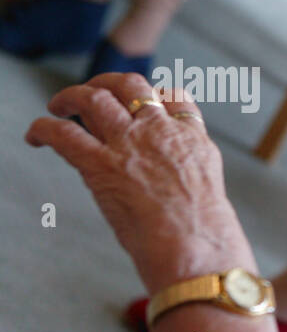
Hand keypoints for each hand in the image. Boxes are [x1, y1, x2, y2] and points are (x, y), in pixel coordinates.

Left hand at [25, 73, 254, 294]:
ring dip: (71, 97)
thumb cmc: (206, 237)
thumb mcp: (206, 193)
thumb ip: (183, 178)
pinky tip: (36, 137)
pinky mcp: (101, 165)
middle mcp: (162, 132)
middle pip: (132, 85)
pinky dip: (43, 130)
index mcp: (193, 140)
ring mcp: (131, 144)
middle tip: (93, 93)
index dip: (155, 95)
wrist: (197, 248)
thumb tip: (165, 192)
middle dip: (108, 83)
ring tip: (59, 105)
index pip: (175, 98)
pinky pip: (64, 134)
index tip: (142, 105)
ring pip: (95, 98)